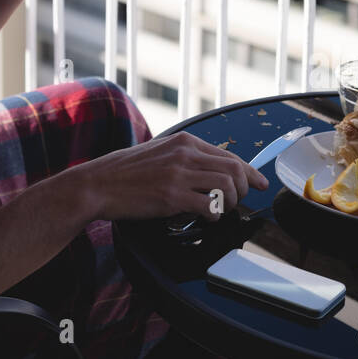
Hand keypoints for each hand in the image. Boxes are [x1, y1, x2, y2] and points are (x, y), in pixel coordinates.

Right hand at [74, 132, 268, 221]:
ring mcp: (179, 174)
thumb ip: (184, 157)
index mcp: (184, 141)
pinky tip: (206, 217)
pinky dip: (215, 215)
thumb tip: (211, 171)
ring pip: (227, 187)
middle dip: (244, 190)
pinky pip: (210, 206)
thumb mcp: (159, 153)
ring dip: (230, 204)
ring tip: (219, 210)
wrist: (97, 184)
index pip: (229, 155)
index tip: (260, 183)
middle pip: (235, 170)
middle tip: (238, 202)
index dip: (250, 172)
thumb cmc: (124, 172)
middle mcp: (185, 153)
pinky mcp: (172, 196)